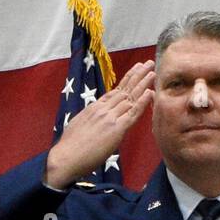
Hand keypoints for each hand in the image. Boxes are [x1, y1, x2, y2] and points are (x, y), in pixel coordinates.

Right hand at [45, 59, 155, 188]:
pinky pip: (132, 114)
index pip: (115, 92)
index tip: (135, 71)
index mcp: (94, 108)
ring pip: (130, 97)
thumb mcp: (78, 126)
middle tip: (148, 63)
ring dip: (143, 83)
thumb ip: (89, 121)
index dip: (126, 80)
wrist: (66, 156)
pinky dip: (142, 102)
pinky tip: (150, 91)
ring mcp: (109, 118)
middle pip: (124, 89)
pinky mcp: (116, 129)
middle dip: (137, 75)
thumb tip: (92, 123)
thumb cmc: (69, 147)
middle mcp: (103, 109)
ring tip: (153, 71)